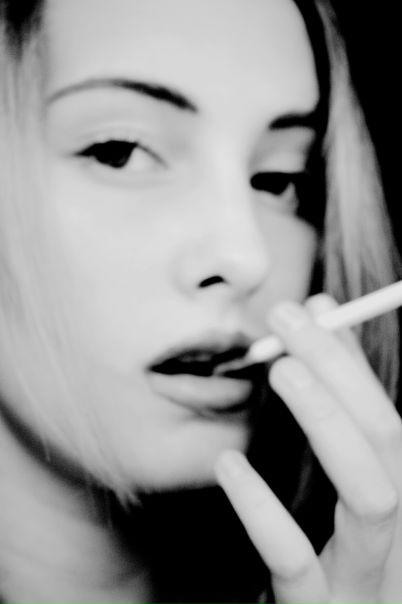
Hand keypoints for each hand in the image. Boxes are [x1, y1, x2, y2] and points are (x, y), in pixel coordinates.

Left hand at [215, 295, 401, 603]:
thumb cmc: (318, 557)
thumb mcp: (331, 488)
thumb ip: (329, 413)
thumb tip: (316, 328)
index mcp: (396, 499)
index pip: (387, 416)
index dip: (353, 358)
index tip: (316, 308)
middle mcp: (397, 538)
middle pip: (388, 441)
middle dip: (340, 370)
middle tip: (288, 319)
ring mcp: (364, 581)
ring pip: (370, 498)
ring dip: (328, 423)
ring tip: (281, 371)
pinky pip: (296, 561)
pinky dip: (263, 509)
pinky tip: (229, 465)